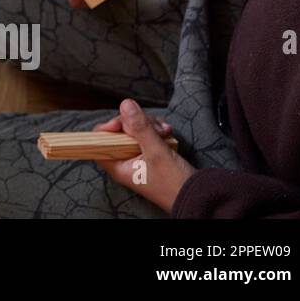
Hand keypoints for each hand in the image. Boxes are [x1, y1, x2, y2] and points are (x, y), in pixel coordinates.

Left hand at [94, 99, 193, 213]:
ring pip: (135, 130)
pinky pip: (147, 135)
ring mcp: (137, 156)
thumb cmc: (175, 183)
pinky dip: (156, 131)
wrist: (199, 196)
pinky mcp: (150, 153)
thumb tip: (125, 104)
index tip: (123, 121)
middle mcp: (124, 161)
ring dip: (150, 126)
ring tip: (165, 132)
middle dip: (137, 123)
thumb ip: (140, 128)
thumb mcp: (157, 152)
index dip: (109, 127)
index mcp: (118, 165)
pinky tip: (167, 133)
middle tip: (155, 128)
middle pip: (119, 131)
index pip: (100, 141)